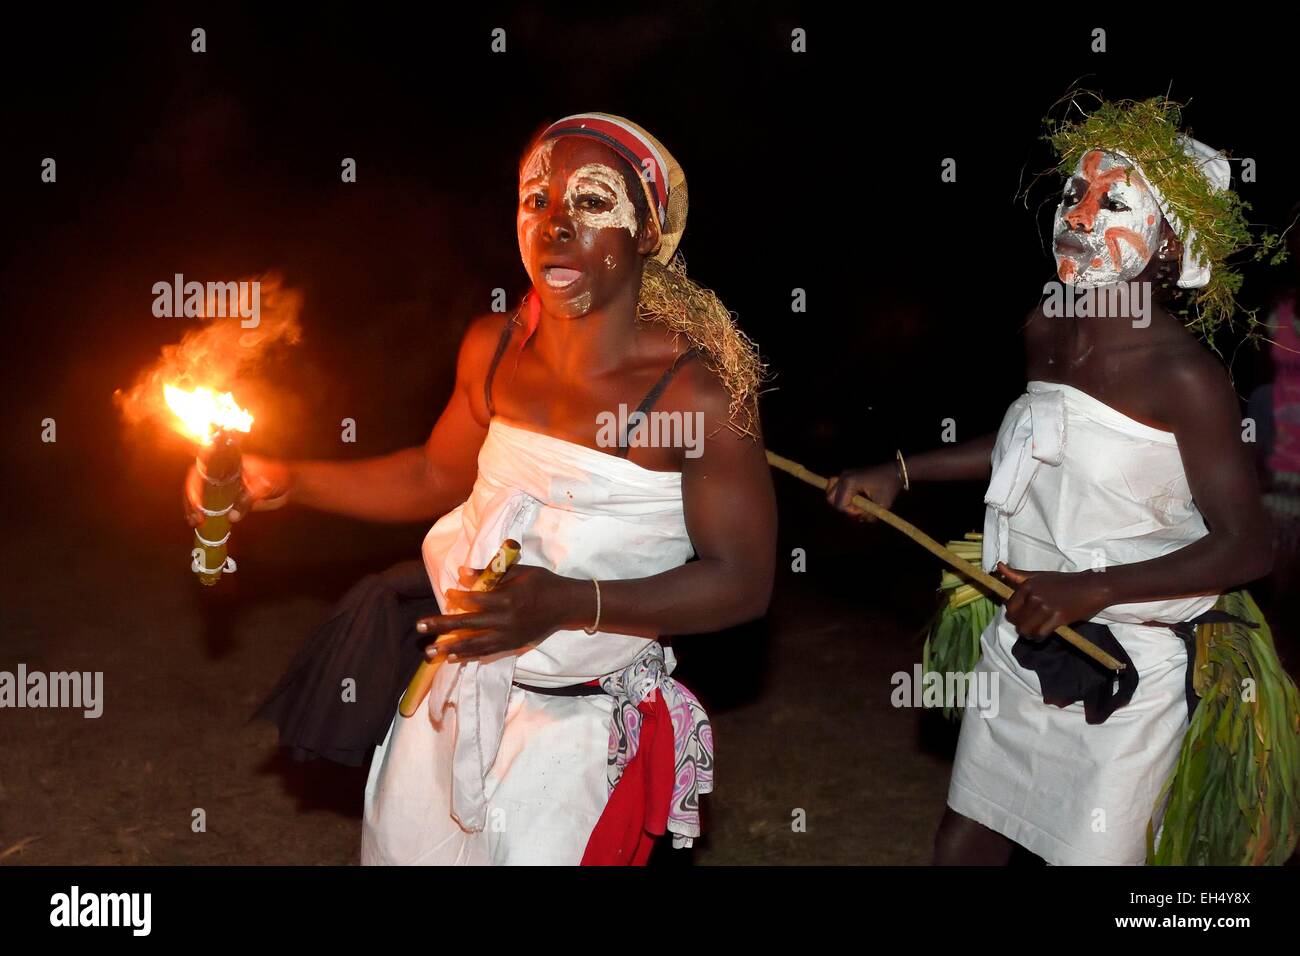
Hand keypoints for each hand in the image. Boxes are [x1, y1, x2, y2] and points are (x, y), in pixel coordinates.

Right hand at [184, 453, 291, 526]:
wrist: (289, 485)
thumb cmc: (278, 478)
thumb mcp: (264, 485)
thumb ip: (248, 498)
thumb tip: (232, 517)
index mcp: (228, 464)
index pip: (203, 469)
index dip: (195, 484)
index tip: (197, 501)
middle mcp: (221, 474)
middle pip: (197, 483)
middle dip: (191, 499)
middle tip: (196, 516)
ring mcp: (224, 486)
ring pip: (201, 495)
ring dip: (194, 508)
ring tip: (195, 522)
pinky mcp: (228, 499)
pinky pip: (212, 505)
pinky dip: (205, 514)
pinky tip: (201, 524)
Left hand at [415, 564, 580, 661]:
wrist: (566, 605)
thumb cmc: (543, 583)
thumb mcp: (520, 571)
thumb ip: (491, 573)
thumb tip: (462, 572)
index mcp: (508, 599)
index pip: (476, 601)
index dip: (460, 598)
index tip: (447, 595)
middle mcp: (505, 621)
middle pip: (468, 625)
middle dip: (442, 626)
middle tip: (419, 627)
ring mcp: (508, 636)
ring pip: (474, 644)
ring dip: (450, 648)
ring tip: (429, 652)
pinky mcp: (512, 645)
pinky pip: (486, 652)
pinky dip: (468, 655)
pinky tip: (452, 657)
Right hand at [825, 463, 901, 521]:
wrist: (894, 472)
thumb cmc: (889, 487)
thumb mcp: (882, 505)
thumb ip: (869, 516)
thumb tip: (860, 520)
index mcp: (850, 482)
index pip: (839, 504)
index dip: (850, 512)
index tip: (862, 511)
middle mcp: (843, 477)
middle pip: (830, 498)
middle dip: (843, 507)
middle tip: (857, 508)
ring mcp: (843, 474)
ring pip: (830, 492)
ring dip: (839, 501)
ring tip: (854, 503)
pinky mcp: (845, 475)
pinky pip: (833, 486)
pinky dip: (838, 494)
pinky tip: (850, 497)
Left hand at [996, 562, 1109, 639]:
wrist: (1091, 587)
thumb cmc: (1065, 582)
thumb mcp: (1039, 575)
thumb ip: (1018, 575)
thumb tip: (999, 566)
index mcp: (1027, 585)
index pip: (1009, 606)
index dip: (1014, 615)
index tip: (1022, 616)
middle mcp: (1033, 595)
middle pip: (1015, 620)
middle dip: (1020, 625)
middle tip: (1030, 626)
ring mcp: (1045, 607)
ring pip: (1025, 629)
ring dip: (1029, 634)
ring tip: (1035, 633)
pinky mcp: (1057, 618)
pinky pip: (1040, 634)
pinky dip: (1039, 638)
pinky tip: (1043, 635)